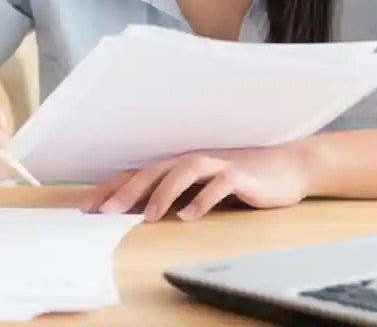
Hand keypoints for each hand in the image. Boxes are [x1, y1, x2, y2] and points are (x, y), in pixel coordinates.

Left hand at [81, 143, 314, 221]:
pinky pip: (220, 184)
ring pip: (185, 170)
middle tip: (105, 213)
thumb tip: (137, 209)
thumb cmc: (243, 179)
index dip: (112, 187)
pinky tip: (189, 216)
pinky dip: (203, 198)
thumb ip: (175, 193)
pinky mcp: (242, 174)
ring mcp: (219, 163)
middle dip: (127, 191)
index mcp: (181, 163)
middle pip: (154, 169)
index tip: (87, 207)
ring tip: (149, 216)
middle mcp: (195, 159)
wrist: (289, 166)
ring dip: (164, 193)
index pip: (139, 172)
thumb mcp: (203, 186)